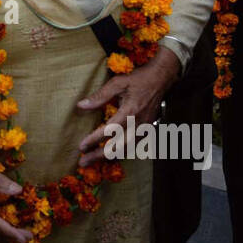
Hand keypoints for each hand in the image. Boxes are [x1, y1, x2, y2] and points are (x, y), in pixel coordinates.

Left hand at [75, 47, 178, 165]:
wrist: (161, 79)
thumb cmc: (138, 79)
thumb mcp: (117, 83)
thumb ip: (99, 96)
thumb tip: (81, 105)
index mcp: (130, 112)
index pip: (109, 131)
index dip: (94, 140)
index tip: (81, 147)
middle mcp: (138, 124)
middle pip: (117, 147)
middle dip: (99, 156)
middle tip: (83, 162)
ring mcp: (145, 129)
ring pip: (126, 150)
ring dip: (109, 157)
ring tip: (93, 160)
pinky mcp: (148, 130)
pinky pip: (134, 147)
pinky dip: (121, 153)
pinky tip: (111, 155)